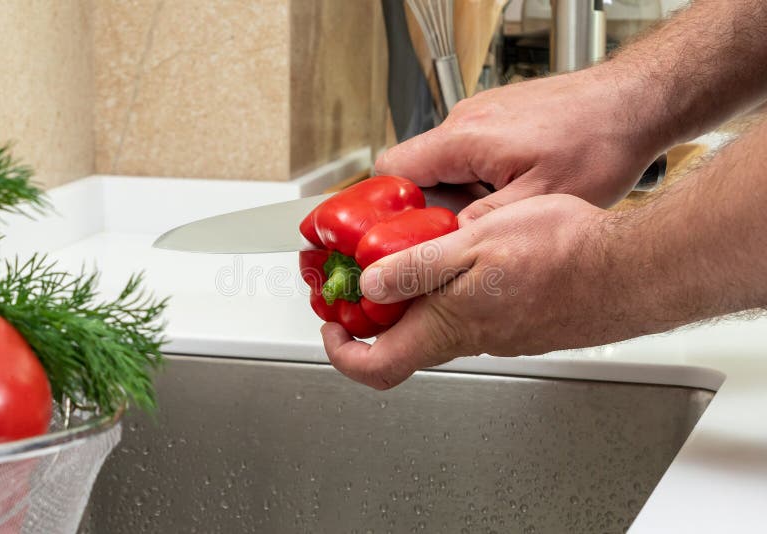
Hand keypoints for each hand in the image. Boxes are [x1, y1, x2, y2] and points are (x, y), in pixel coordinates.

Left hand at [322, 194, 642, 389]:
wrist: (628, 269)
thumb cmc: (563, 255)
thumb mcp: (474, 243)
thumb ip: (417, 267)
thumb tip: (370, 285)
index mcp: (448, 325)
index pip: (377, 365)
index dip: (342, 351)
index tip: (330, 325)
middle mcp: (468, 337)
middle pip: (400, 339)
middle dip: (369, 308)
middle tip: (356, 273)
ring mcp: (494, 332)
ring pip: (433, 322)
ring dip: (406, 294)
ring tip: (401, 252)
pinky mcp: (515, 320)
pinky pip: (466, 311)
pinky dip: (443, 288)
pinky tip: (454, 253)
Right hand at [375, 69, 665, 224]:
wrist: (634, 103)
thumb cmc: (599, 141)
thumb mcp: (543, 200)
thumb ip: (485, 222)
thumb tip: (448, 242)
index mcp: (465, 138)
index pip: (391, 169)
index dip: (388, 206)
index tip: (400, 232)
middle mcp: (466, 121)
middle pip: (416, 172)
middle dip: (430, 207)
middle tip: (459, 231)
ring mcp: (481, 116)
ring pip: (443, 165)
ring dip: (458, 195)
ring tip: (498, 210)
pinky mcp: (497, 119)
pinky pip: (467, 155)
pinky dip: (478, 180)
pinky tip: (511, 191)